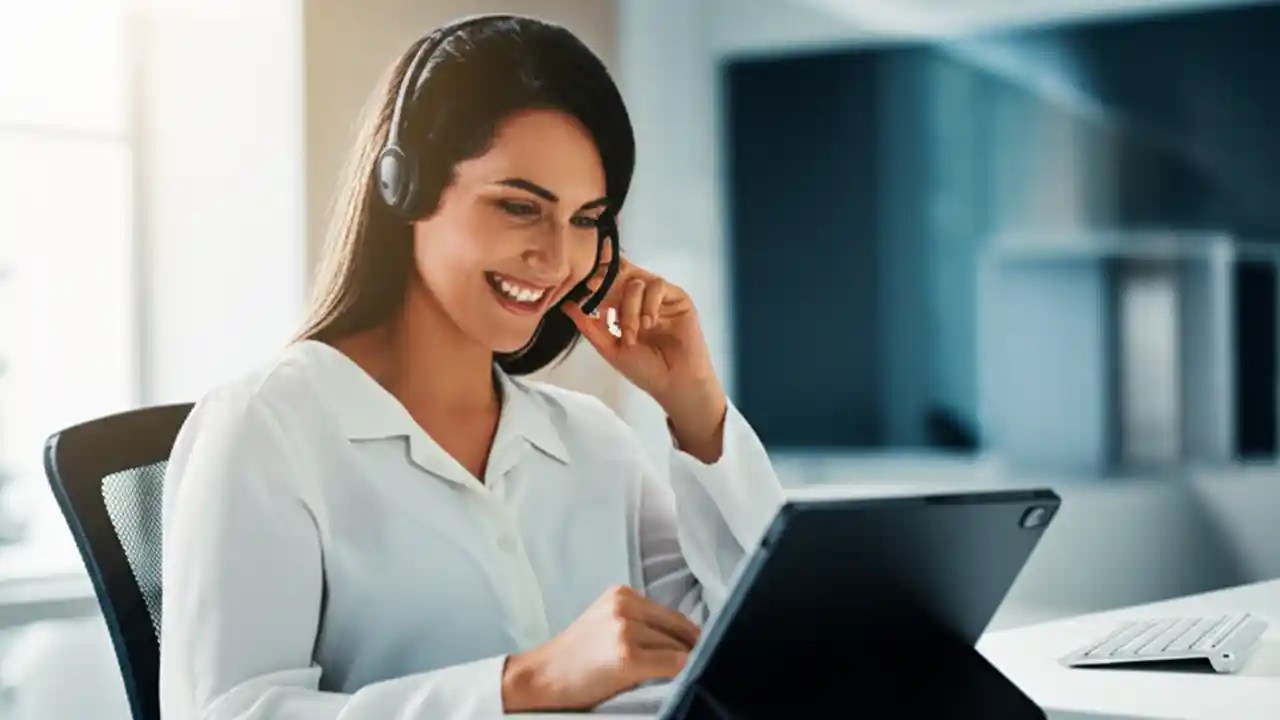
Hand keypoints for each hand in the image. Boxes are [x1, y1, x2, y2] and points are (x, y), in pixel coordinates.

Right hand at [500, 585, 699, 712]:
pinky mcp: (628, 656)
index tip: (697, 650)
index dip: (689, 637)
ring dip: (684, 663)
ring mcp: (626, 630)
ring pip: (679, 648)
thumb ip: (641, 622)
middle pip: (680, 628)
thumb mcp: (607, 624)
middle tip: (693, 665)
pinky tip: (673, 681)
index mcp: (621, 594)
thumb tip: (687, 638)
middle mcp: (625, 606)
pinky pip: (673, 665)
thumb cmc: (576, 659)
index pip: (673, 615)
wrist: (542, 678)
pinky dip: (681, 674)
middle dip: (691, 649)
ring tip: (674, 675)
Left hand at [561, 256, 727, 459]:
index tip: (581, 286)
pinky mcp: (678, 298)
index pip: (606, 283)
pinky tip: (650, 323)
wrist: (673, 383)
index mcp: (622, 307)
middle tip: (596, 289)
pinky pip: (658, 286)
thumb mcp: (610, 349)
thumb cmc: (644, 370)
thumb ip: (589, 327)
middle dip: (607, 281)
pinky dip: (649, 303)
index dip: (593, 280)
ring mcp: (659, 297)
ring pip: (637, 282)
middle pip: (621, 273)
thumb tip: (566, 304)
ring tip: (633, 333)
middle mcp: (640, 298)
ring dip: (630, 307)